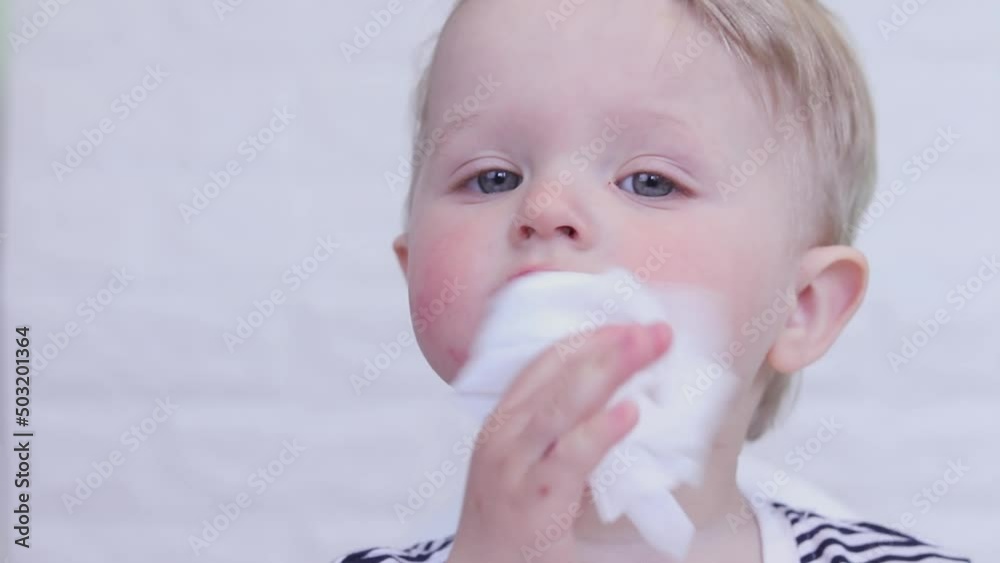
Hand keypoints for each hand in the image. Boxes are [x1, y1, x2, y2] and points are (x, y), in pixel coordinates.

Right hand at [447, 323, 671, 562]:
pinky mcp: (533, 499)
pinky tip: (631, 412)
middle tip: (655, 330)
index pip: (546, 363)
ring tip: (647, 348)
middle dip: (608, 346)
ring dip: (610, 371)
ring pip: (562, 404)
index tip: (630, 326)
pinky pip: (570, 457)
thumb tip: (620, 401)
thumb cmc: (510, 521)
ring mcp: (514, 465)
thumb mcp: (526, 463)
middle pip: (558, 374)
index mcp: (504, 421)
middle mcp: (504, 434)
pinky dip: (601, 430)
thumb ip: (559, 433)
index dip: (590, 339)